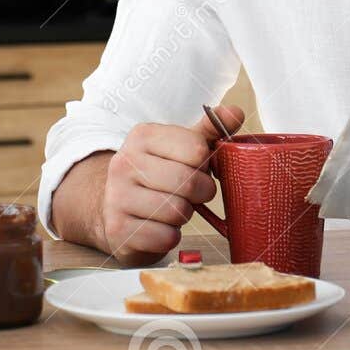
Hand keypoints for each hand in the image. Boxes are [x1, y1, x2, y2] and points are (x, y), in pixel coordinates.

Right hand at [100, 105, 243, 264]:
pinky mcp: (118, 229)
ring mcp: (117, 196)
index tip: (195, 168)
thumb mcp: (180, 148)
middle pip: (188, 182)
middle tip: (192, 194)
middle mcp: (124, 163)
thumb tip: (236, 112)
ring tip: (172, 208)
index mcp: (142, 136)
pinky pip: (165, 237)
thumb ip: (210, 130)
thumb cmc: (157, 175)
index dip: (205, 164)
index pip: (196, 149)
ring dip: (184, 215)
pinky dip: (170, 237)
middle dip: (200, 193)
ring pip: (177, 211)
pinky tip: (159, 227)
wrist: (113, 209)